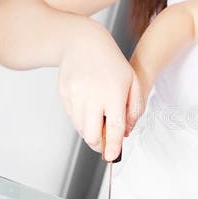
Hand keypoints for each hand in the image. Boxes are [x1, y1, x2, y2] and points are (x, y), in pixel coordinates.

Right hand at [58, 23, 145, 160]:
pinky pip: (72, 117)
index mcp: (113, 93)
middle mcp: (92, 96)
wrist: (83, 42)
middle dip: (99, 144)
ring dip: (90, 132)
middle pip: (93, 134)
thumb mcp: (132, 81)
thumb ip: (134, 109)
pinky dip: (81, 120)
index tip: (112, 156)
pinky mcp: (64, 94)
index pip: (114, 128)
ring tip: (99, 123)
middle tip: (105, 144)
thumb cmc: (111, 61)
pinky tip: (89, 109)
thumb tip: (126, 132)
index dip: (114, 146)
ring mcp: (75, 95)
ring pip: (81, 128)